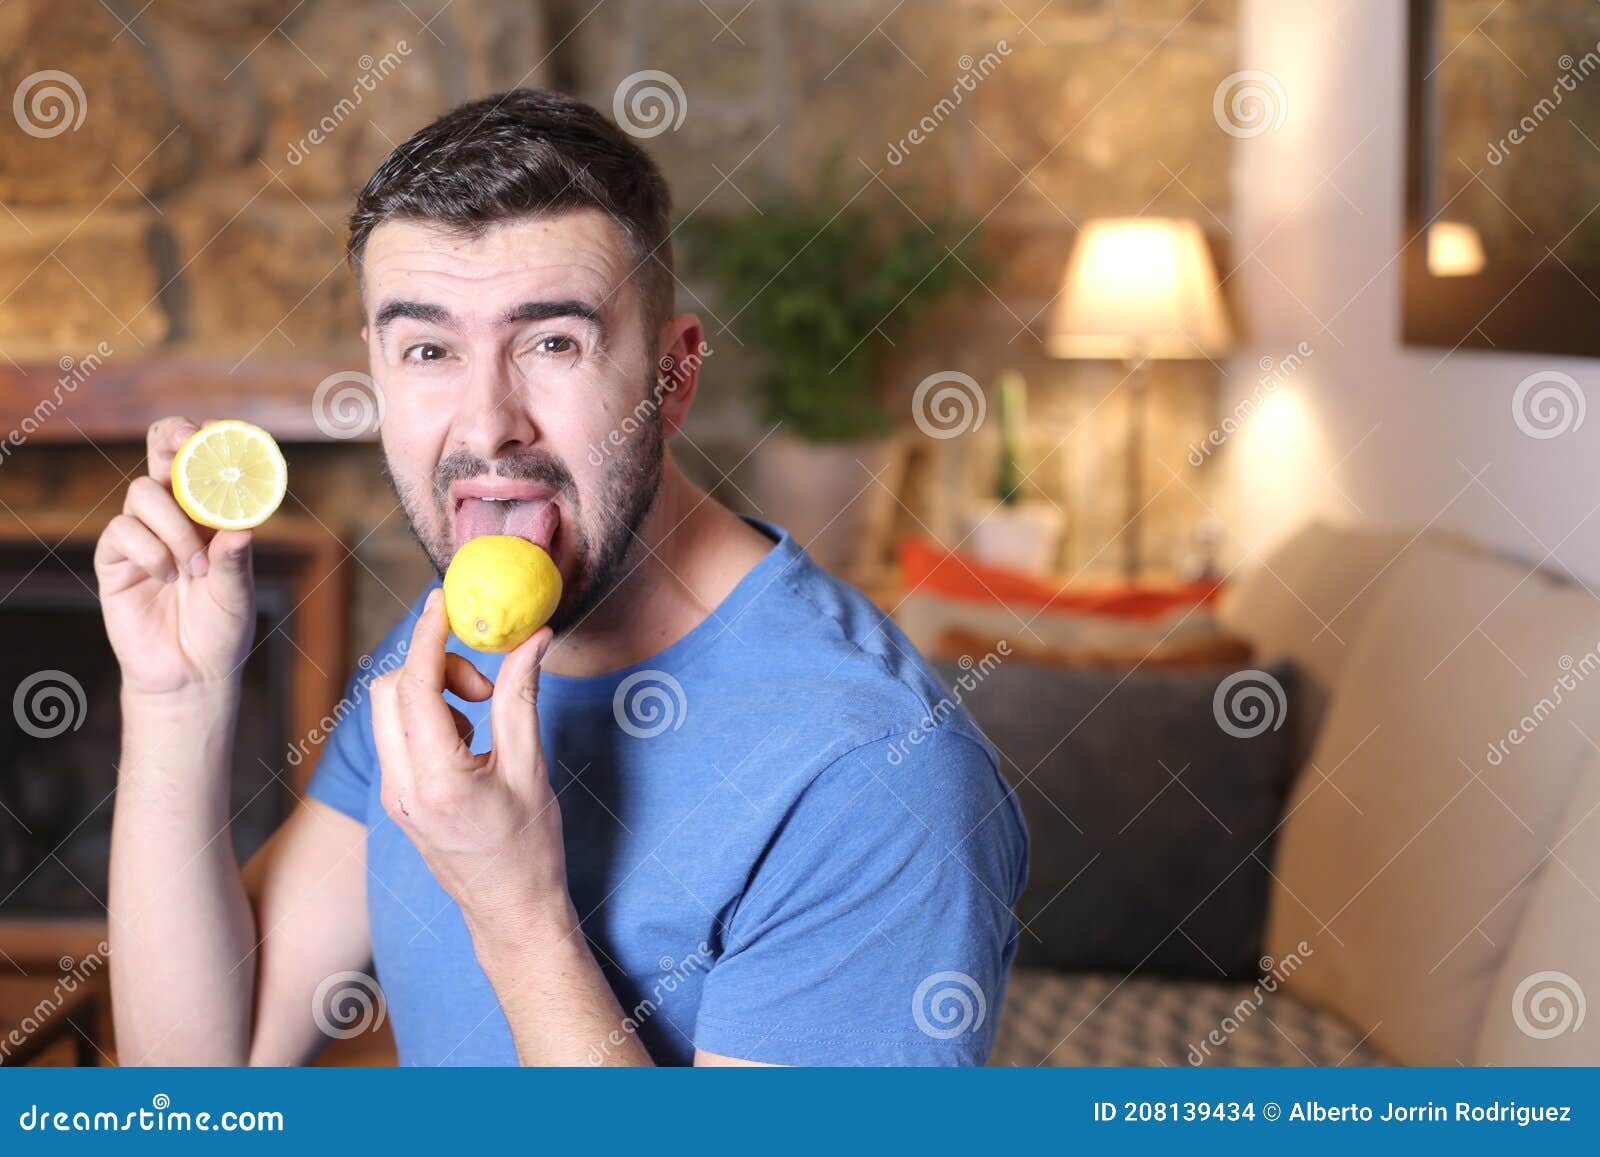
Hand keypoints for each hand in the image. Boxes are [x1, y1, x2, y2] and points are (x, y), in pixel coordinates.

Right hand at [94, 418, 254, 699]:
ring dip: (173, 527)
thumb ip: (235, 563)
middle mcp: (177, 516)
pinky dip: (149, 551)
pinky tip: (166, 578)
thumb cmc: (221, 630)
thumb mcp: (238, 595)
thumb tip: (241, 531)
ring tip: (193, 570)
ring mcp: (143, 533)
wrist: (190, 673)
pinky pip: (122, 531)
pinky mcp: (115, 557)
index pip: (205, 463)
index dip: (209, 440)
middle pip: (162, 455)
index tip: (220, 431)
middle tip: (184, 448)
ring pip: (144, 493)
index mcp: (213, 516)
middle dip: (172, 442)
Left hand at [370, 589, 567, 939]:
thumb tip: (533, 638)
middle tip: (482, 684)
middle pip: (389, 689)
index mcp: (438, 780)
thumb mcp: (532, 768)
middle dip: (432, 666)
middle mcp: (402, 788)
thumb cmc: (530, 847)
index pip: (415, 686)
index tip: (443, 601)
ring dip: (430, 692)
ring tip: (481, 717)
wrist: (510, 912)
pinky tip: (469, 741)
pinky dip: (428, 716)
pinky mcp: (396, 798)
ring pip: (387, 709)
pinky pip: (396, 734)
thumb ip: (521, 697)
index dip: (427, 635)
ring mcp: (393, 795)